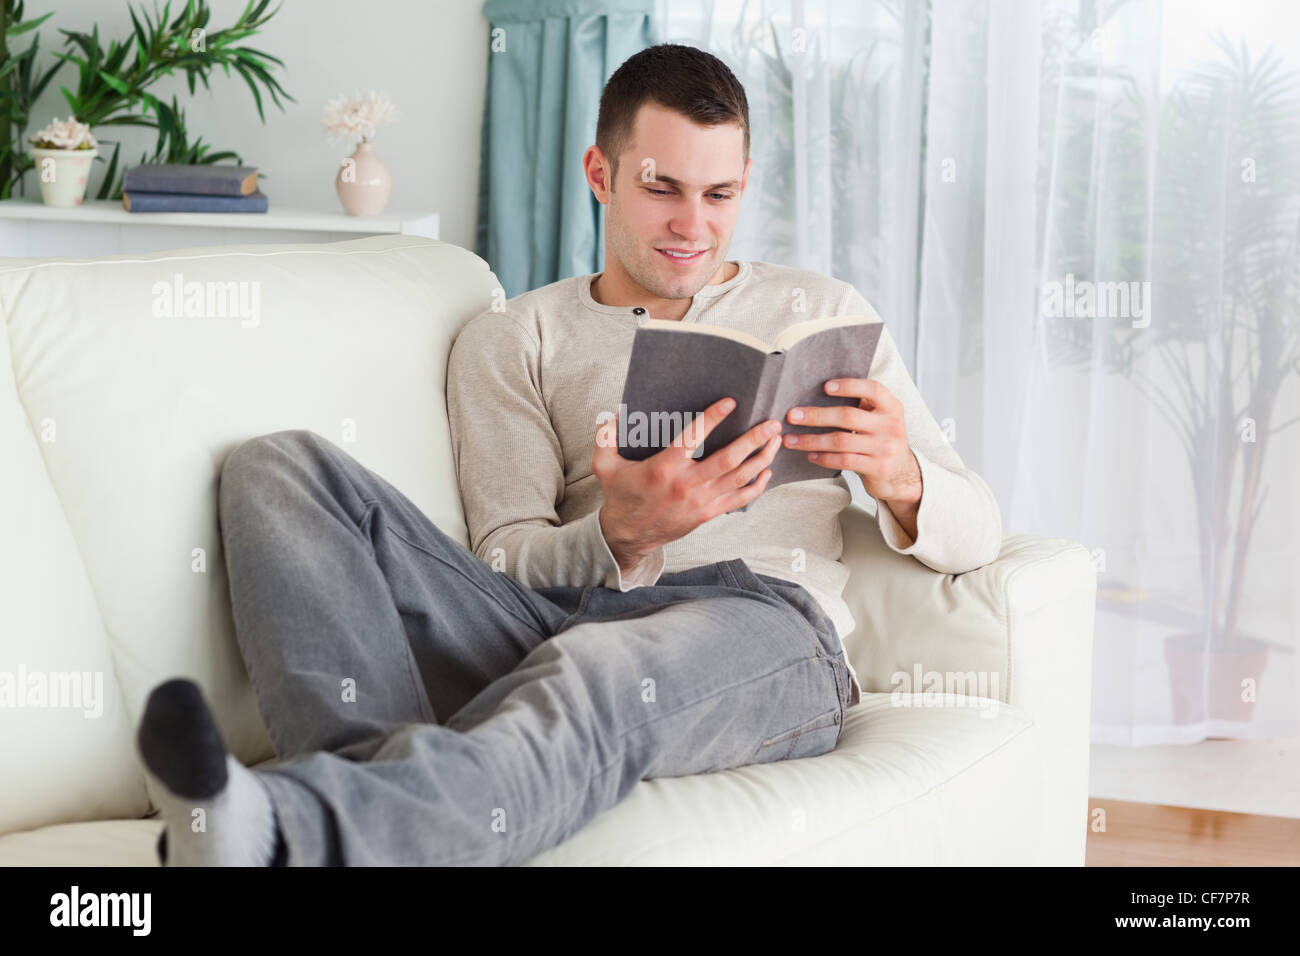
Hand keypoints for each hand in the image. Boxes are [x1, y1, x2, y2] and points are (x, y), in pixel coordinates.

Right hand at [591, 397, 782, 571]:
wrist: (628, 535)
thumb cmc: (620, 495)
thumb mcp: (604, 465)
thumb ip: (606, 436)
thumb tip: (614, 412)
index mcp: (664, 469)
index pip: (693, 438)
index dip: (713, 418)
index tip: (731, 402)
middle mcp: (687, 485)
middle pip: (729, 459)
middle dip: (754, 439)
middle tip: (771, 422)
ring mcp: (701, 501)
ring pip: (740, 478)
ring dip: (762, 457)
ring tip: (776, 439)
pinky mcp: (708, 513)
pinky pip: (741, 499)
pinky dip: (758, 485)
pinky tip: (767, 470)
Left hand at [782, 378, 922, 536]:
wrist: (901, 474)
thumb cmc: (880, 441)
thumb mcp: (880, 420)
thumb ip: (862, 407)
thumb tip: (817, 395)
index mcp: (892, 407)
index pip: (873, 389)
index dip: (849, 386)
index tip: (825, 386)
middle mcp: (891, 425)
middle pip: (848, 416)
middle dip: (816, 415)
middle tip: (792, 415)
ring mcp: (885, 448)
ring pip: (841, 441)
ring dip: (812, 440)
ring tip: (791, 440)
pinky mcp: (877, 468)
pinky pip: (844, 461)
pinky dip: (824, 458)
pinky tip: (810, 455)